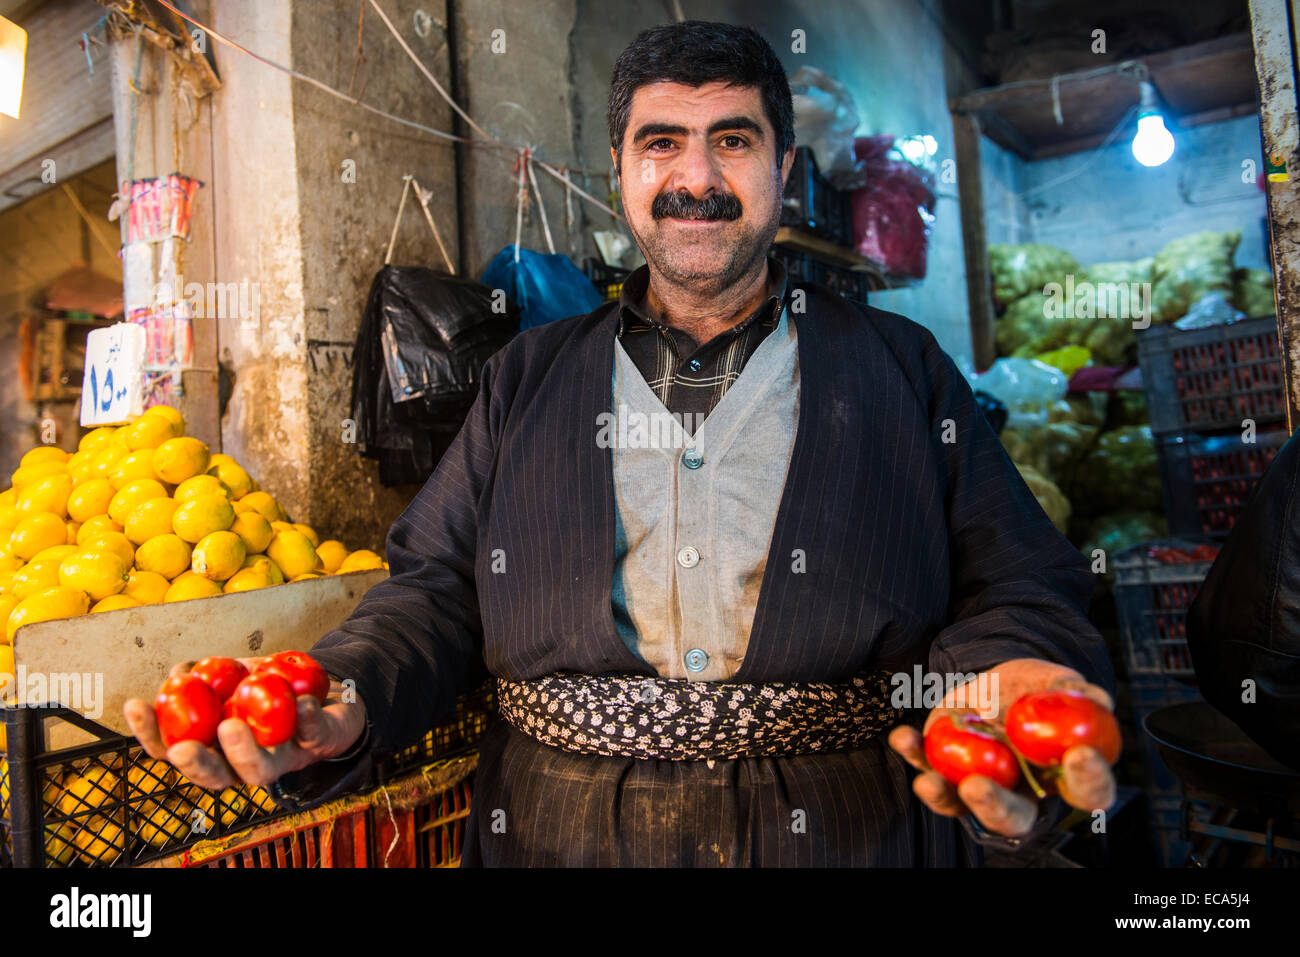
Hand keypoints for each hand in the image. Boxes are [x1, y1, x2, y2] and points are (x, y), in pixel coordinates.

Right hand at [123, 658, 367, 789]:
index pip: (173, 750)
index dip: (149, 733)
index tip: (134, 705)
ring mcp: (284, 758)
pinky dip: (308, 718)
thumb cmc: (272, 689)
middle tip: (183, 748)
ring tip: (231, 727)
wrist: (330, 689)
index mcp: (217, 749)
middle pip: (215, 776)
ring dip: (244, 751)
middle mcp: (246, 763)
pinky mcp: (319, 743)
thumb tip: (176, 675)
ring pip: (260, 770)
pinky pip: (313, 733)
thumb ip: (204, 675)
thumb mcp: (234, 675)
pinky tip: (303, 701)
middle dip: (196, 764)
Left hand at [887, 658, 1116, 839]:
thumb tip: (1097, 698)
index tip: (1080, 755)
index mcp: (1062, 777)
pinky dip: (913, 754)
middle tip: (977, 787)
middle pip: (1015, 818)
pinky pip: (926, 767)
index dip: (1091, 780)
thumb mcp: (1053, 681)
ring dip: (943, 796)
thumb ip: (1070, 689)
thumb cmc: (1033, 688)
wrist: (992, 681)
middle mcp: (1022, 792)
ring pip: (963, 806)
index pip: (1089, 793)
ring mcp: (981, 783)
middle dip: (995, 808)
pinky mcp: (944, 768)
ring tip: (928, 782)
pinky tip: (903, 738)